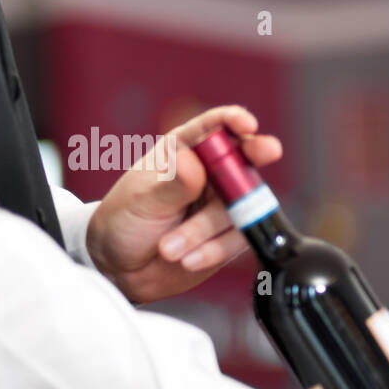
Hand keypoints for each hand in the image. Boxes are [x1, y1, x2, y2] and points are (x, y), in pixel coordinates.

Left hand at [85, 105, 281, 303]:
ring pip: (240, 209)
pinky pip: (238, 240)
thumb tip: (192, 162)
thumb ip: (173, 184)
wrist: (121, 267)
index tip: (247, 125)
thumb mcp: (143, 199)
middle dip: (257, 158)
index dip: (235, 121)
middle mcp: (210, 174)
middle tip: (267, 151)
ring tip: (169, 248)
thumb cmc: (125, 220)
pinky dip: (213, 251)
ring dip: (205, 232)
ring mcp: (223, 205)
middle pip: (245, 161)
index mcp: (185, 150)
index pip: (215, 127)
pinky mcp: (230, 236)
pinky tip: (187, 259)